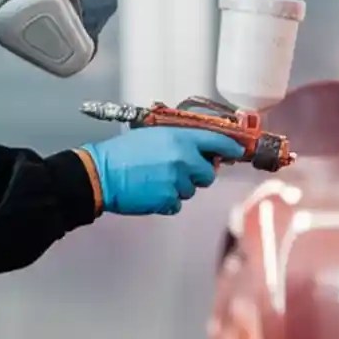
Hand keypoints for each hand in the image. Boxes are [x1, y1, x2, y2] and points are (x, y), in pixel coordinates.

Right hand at [81, 127, 244, 214]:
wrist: (100, 174)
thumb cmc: (123, 153)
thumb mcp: (153, 134)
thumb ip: (180, 140)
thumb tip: (201, 149)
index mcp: (180, 138)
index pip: (217, 141)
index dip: (230, 147)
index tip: (238, 151)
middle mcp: (183, 159)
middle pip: (208, 173)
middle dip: (197, 174)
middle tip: (178, 170)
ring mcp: (177, 181)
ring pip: (192, 190)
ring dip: (179, 187)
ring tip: (156, 179)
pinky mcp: (168, 200)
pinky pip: (177, 204)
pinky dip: (167, 200)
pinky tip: (151, 191)